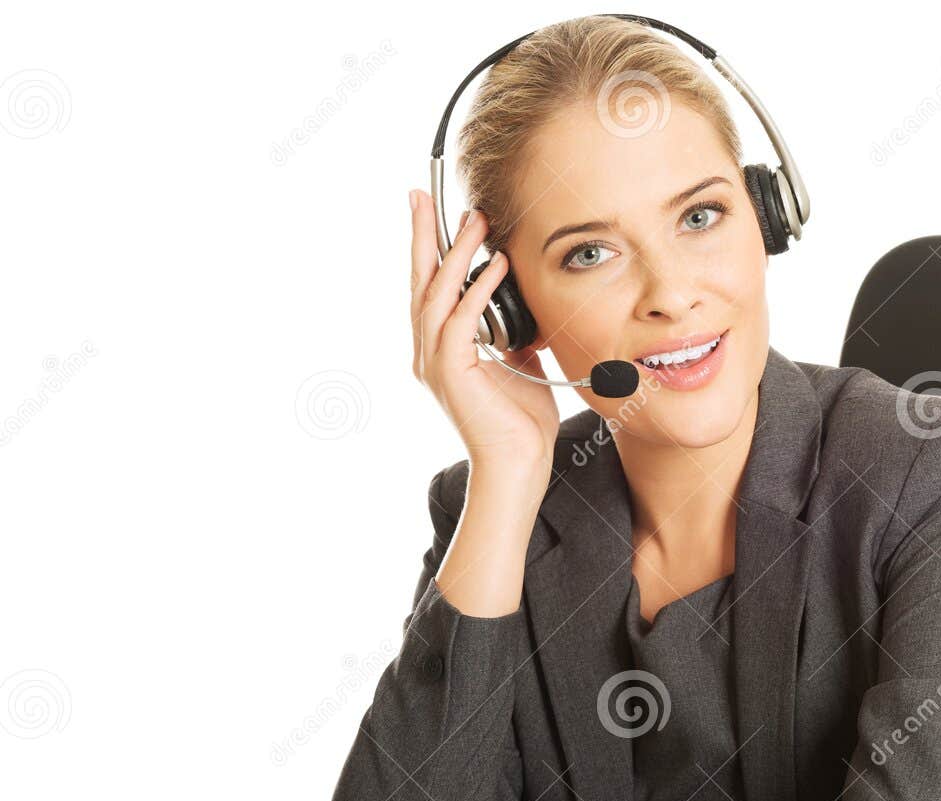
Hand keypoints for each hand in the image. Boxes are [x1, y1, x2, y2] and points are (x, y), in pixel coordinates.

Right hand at [409, 189, 560, 467]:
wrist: (519, 464)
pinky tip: (496, 265)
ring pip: (437, 294)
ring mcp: (434, 362)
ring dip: (456, 254)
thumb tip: (522, 306)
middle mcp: (427, 352)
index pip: (431, 289)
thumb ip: (512, 333)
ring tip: (473, 221)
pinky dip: (479, 289)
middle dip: (421, 236)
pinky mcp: (451, 371)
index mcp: (439, 350)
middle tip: (419, 195)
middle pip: (419, 281)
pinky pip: (461, 319)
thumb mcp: (519, 364)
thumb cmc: (520, 423)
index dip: (430, 250)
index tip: (431, 211)